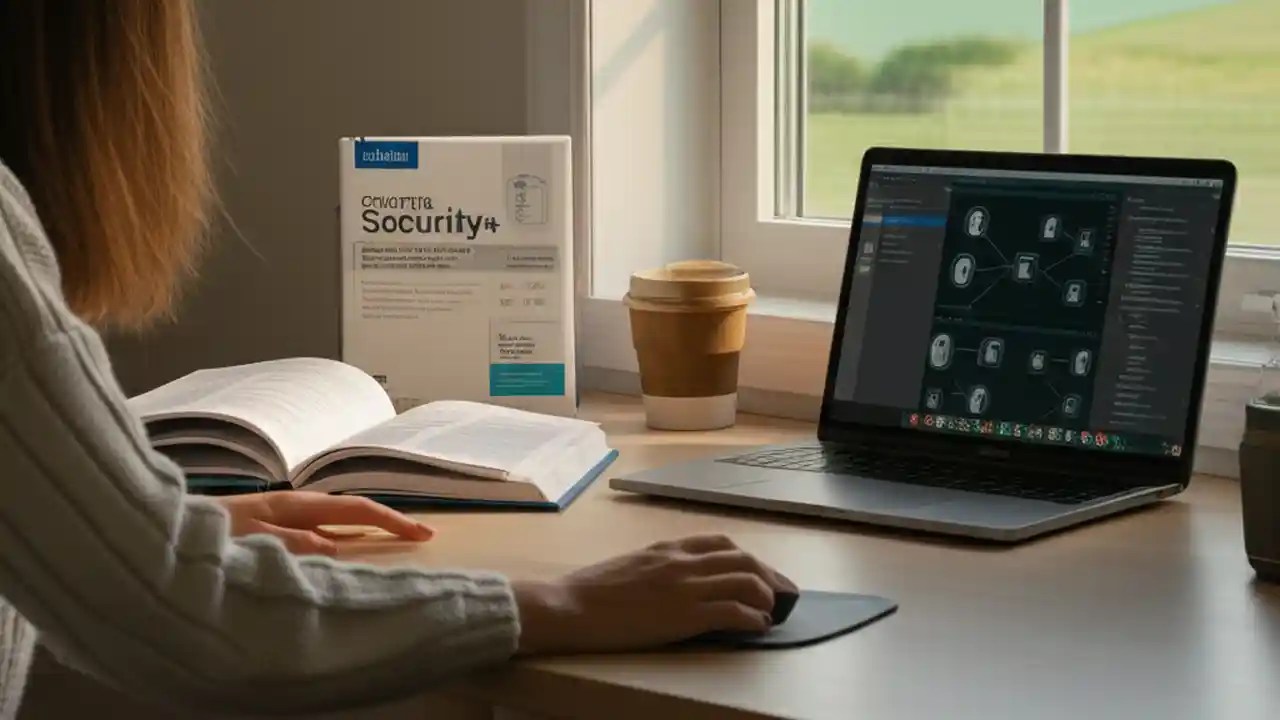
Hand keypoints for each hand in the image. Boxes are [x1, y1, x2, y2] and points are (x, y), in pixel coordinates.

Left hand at [216, 492, 433, 555]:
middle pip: (352, 510)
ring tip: (395, 540)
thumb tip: (336, 547)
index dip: (391, 521)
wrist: (162, 529)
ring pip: (338, 520)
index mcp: (293, 505)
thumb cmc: (201, 533)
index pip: (355, 510)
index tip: (422, 533)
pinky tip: (348, 549)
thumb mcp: (247, 539)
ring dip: (368, 528)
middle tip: (422, 536)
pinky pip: (320, 530)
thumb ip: (291, 543)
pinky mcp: (272, 528)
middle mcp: (293, 506)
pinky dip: (345, 537)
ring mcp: (283, 516)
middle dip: (389, 521)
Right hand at [512, 533, 795, 653]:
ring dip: (767, 596)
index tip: (759, 571)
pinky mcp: (685, 615)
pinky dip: (754, 618)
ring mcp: (685, 587)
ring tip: (773, 611)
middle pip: (742, 559)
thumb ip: (659, 566)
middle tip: (784, 592)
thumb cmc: (591, 590)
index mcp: (668, 548)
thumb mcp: (631, 564)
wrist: (572, 606)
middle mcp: (682, 561)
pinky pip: (734, 612)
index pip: (721, 543)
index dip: (746, 557)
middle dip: (770, 575)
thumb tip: (678, 581)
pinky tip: (759, 627)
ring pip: (745, 582)